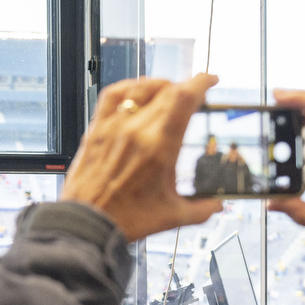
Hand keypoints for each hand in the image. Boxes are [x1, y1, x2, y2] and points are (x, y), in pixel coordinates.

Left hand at [62, 74, 222, 241]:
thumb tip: (217, 206)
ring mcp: (114, 127)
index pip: (184, 97)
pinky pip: (112, 95)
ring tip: (169, 90)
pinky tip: (136, 91)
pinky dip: (128, 87)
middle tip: (194, 93)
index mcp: (160, 147)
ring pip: (141, 88)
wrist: (88, 223)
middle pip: (167, 90)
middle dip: (185, 87)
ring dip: (160, 84)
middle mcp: (137, 130)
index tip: (210, 80)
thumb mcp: (172, 216)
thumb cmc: (125, 219)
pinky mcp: (97, 130)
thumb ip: (200, 210)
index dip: (201, 82)